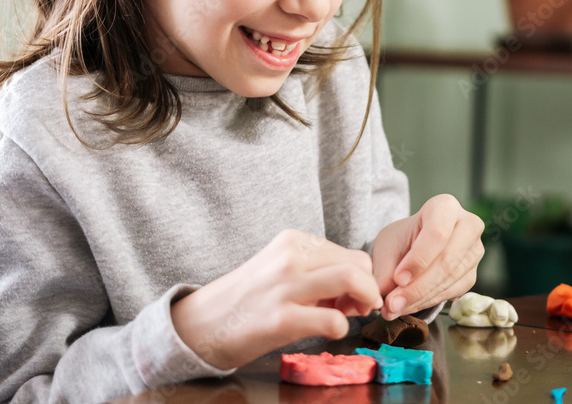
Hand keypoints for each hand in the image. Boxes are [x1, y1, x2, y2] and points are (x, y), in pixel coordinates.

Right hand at [170, 229, 382, 369]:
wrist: (203, 324)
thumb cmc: (248, 299)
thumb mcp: (281, 270)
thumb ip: (316, 272)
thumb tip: (359, 290)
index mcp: (293, 242)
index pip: (349, 253)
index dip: (361, 277)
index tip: (351, 297)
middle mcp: (290, 258)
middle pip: (357, 264)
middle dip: (368, 288)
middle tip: (357, 308)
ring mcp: (285, 287)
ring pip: (351, 279)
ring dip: (363, 301)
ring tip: (350, 315)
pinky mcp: (280, 319)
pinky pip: (332, 320)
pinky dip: (340, 327)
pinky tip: (327, 331)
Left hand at [371, 194, 484, 320]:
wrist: (415, 244)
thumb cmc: (403, 238)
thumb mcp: (388, 246)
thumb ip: (385, 270)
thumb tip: (384, 299)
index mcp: (445, 206)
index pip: (437, 234)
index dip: (418, 260)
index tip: (397, 279)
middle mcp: (468, 225)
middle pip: (447, 261)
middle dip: (417, 288)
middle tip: (391, 304)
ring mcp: (474, 251)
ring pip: (450, 280)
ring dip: (419, 299)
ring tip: (393, 308)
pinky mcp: (472, 274)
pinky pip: (451, 292)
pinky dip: (427, 302)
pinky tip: (408, 306)